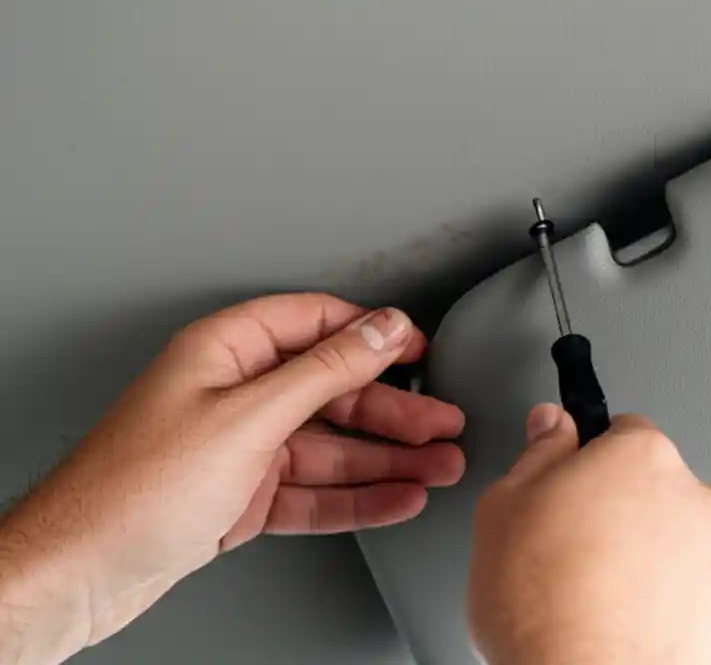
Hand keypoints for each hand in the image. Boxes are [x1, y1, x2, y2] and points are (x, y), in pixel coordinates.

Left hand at [0, 294, 463, 662]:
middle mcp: (234, 394)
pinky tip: (396, 498)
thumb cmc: (133, 489)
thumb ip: (324, 372)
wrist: (82, 570)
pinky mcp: (243, 496)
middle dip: (394, 411)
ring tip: (439, 467)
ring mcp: (240, 448)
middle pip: (333, 392)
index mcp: (226, 352)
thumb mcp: (248, 417)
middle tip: (444, 423)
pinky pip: (315, 490)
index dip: (372, 334)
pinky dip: (357, 497)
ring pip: (331, 446)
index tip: (420, 350)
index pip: (315, 324)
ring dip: (388, 459)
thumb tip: (380, 330)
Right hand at [468, 405, 710, 664]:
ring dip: (654, 549)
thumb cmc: (542, 609)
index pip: (621, 432)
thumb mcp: (503, 508)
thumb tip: (553, 425)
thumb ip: (538, 452)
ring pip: (680, 532)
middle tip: (578, 549)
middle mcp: (692, 491)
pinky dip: (677, 590)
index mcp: (640, 455)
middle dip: (622, 507)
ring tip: (606, 591)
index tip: (572, 488)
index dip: (589, 463)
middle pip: (654, 484)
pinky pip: (702, 577)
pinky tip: (636, 613)